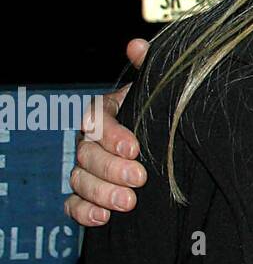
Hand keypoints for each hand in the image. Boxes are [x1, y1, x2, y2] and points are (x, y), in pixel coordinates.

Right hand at [64, 38, 150, 225]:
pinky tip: (103, 218)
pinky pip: (73, 204)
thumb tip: (137, 45)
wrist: (167, 144)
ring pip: (79, 180)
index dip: (111, 135)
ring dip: (102, 193)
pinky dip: (83, 212)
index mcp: (104, 114)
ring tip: (128, 203)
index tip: (134, 148)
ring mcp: (86, 168)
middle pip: (86, 154)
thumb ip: (149, 67)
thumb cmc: (160, 114)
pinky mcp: (86, 194)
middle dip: (111, 169)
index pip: (96, 121)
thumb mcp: (159, 92)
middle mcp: (90, 141)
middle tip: (139, 178)